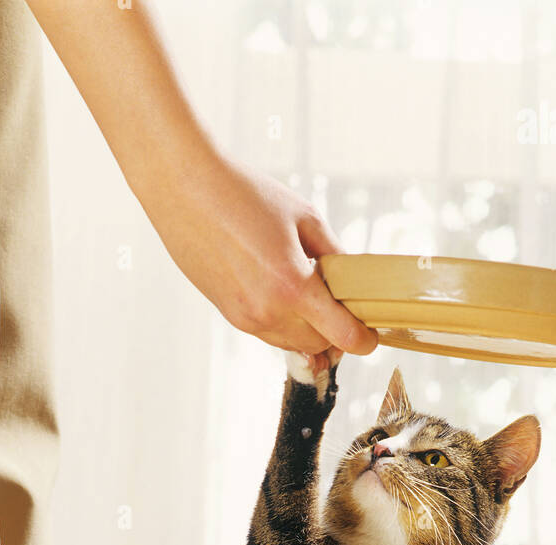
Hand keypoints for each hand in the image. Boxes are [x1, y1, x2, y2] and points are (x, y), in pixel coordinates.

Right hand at [135, 155, 377, 357]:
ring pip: (292, 343)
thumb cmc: (243, 194)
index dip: (362, 340)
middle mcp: (268, 311)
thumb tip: (351, 280)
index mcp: (292, 286)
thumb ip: (333, 254)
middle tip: (342, 306)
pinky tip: (281, 291)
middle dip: (335, 333)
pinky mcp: (229, 314)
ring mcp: (245, 317)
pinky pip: (268, 332)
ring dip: (308, 329)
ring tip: (309, 294)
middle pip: (318, 345)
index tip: (370, 334)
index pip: (341, 336)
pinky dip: (283, 322)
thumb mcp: (304, 216)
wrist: (185, 188)